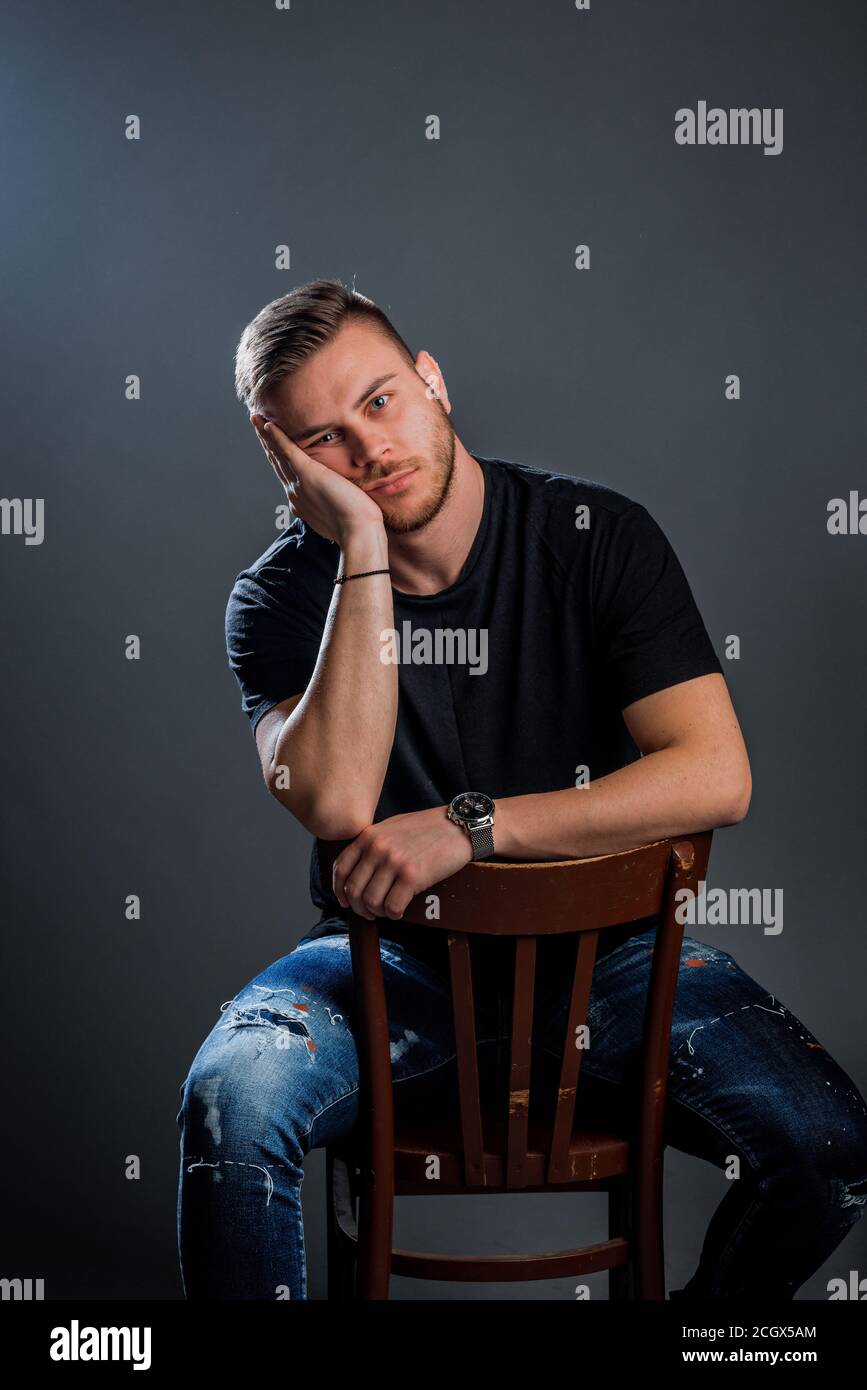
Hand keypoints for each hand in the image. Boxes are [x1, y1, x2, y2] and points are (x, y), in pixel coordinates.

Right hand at [251, 414, 384, 543]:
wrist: (357, 532)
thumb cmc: (356, 526)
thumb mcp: (341, 514)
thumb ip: (335, 506)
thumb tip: (341, 504)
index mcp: (301, 502)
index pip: (286, 474)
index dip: (277, 458)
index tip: (271, 445)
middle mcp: (295, 493)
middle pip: (277, 462)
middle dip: (267, 443)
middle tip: (257, 424)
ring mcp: (298, 484)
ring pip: (277, 454)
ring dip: (265, 435)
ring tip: (256, 418)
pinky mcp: (307, 474)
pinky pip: (287, 451)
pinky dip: (276, 437)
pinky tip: (268, 424)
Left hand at [332, 806, 473, 920]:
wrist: (459, 826)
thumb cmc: (428, 828)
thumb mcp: (392, 827)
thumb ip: (373, 844)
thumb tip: (358, 871)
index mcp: (369, 836)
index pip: (341, 868)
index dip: (339, 890)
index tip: (346, 901)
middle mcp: (377, 848)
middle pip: (354, 890)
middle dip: (359, 907)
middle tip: (371, 912)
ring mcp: (394, 862)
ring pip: (371, 901)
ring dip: (378, 912)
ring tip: (388, 910)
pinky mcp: (412, 876)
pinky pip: (392, 906)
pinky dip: (394, 914)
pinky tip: (401, 910)